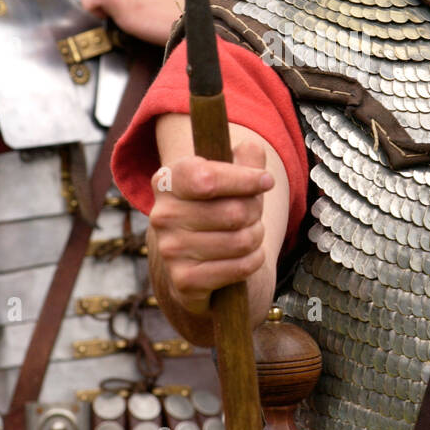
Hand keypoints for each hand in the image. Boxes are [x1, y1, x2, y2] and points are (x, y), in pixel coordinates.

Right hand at [149, 137, 274, 342]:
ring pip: (241, 240)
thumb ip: (244, 159)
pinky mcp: (184, 281)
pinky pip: (238, 267)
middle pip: (234, 211)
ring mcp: (170, 250)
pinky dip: (253, 261)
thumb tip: (250, 149)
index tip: (266, 181)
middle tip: (253, 215)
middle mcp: (162, 215)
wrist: (195, 263)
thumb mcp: (227, 180)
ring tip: (249, 235)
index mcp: (168, 181)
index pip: (208, 177)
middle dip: (256, 212)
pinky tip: (248, 257)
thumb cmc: (215, 211)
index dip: (244, 179)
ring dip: (257, 238)